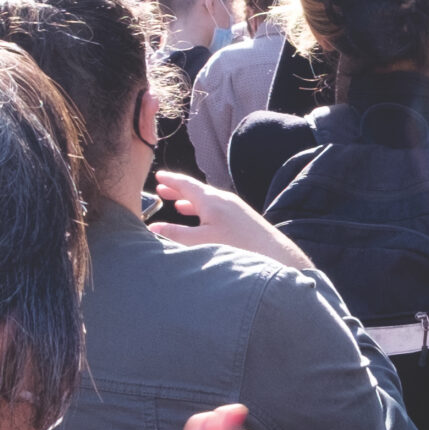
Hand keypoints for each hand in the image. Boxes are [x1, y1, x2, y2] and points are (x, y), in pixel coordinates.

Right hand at [152, 170, 315, 271]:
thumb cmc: (239, 246)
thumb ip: (177, 234)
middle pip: (196, 190)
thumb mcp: (203, 241)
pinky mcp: (243, 218)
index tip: (158, 176)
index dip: (171, 180)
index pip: (187, 185)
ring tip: (176, 204)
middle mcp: (224, 200)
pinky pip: (216, 208)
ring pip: (206, 200)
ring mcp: (235, 208)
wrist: (274, 253)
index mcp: (212, 201)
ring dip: (190, 201)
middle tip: (162, 188)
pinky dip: (203, 209)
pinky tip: (201, 219)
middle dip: (178, 189)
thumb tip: (154, 228)